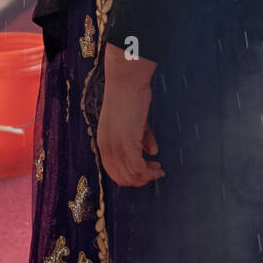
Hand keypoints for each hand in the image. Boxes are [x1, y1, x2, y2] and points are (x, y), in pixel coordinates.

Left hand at [97, 43, 163, 187]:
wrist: (126, 81)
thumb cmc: (129, 96)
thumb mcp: (134, 121)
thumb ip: (141, 137)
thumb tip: (153, 152)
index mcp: (104, 142)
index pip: (113, 171)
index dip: (130, 176)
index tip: (145, 172)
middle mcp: (107, 148)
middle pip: (121, 178)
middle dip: (139, 181)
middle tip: (154, 173)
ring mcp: (115, 147)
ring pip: (130, 176)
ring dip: (147, 177)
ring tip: (158, 170)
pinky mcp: (127, 144)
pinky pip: (138, 169)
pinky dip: (149, 173)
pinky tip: (158, 167)